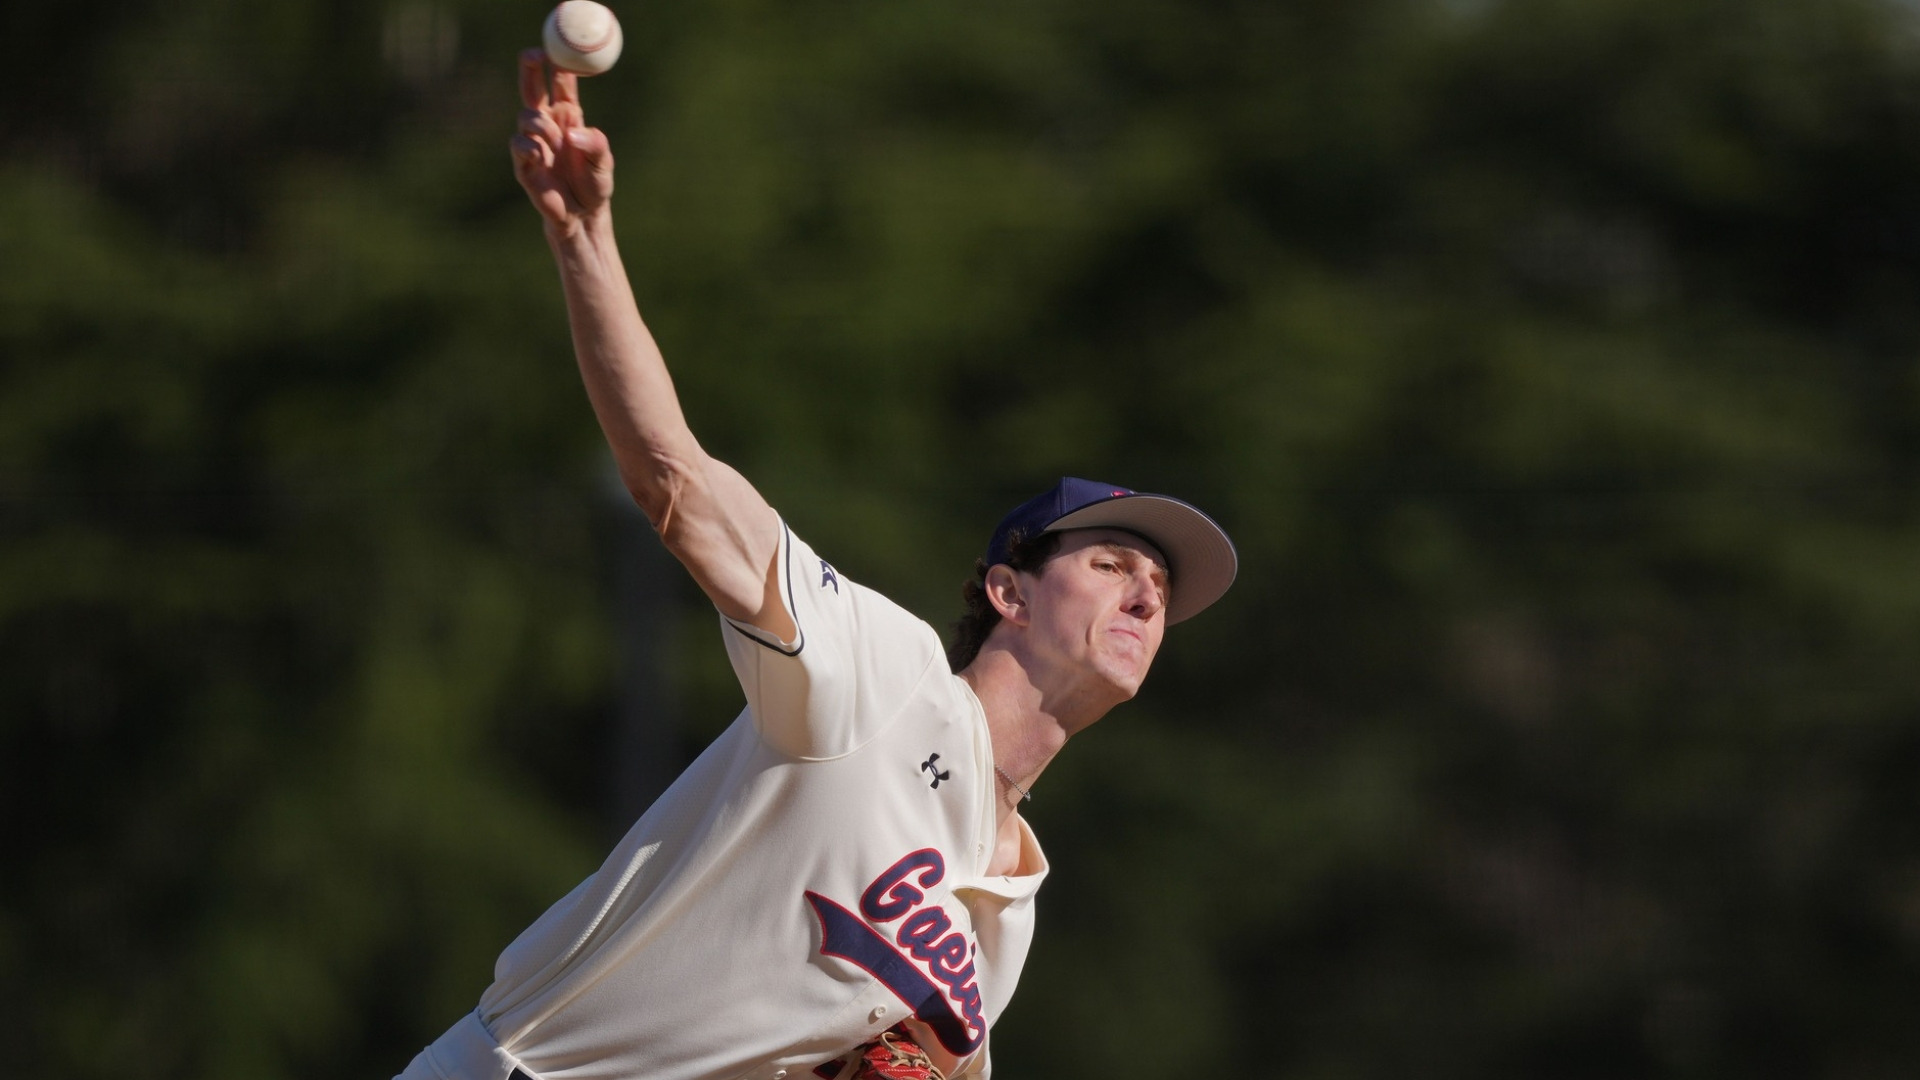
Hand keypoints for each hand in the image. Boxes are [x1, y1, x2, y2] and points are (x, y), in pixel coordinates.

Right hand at [511, 48, 613, 233]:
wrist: (583, 216)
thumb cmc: (595, 185)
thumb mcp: (604, 163)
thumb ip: (595, 145)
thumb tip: (572, 133)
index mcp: (570, 117)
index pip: (561, 83)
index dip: (558, 63)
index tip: (555, 47)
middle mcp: (550, 124)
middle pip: (533, 88)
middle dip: (531, 68)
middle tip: (534, 55)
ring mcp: (535, 142)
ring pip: (525, 115)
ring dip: (539, 123)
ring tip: (555, 141)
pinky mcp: (524, 163)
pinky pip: (518, 143)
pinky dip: (529, 146)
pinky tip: (542, 157)